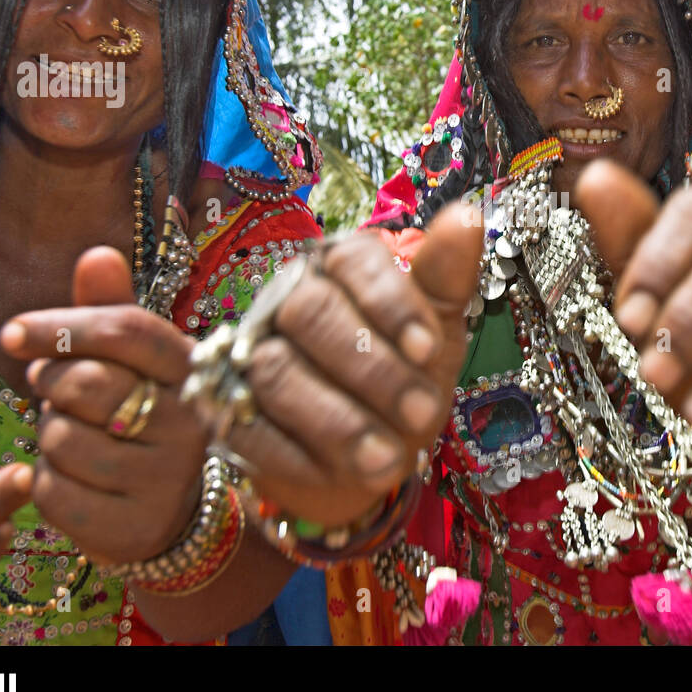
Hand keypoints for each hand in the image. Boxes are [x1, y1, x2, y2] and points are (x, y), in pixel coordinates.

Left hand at [0, 247, 205, 565]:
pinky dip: (48, 482)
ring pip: (62, 438)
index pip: (127, 330)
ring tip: (78, 438)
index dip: (63, 325)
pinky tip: (77, 479)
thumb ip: (111, 311)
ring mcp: (164, 479)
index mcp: (192, 371)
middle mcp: (189, 423)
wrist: (172, 514)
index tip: (13, 333)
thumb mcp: (136, 363)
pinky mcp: (131, 525)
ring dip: (50, 435)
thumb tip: (97, 253)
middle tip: (53, 391)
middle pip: (85, 383)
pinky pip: (53, 489)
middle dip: (49, 384)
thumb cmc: (143, 419)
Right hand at [223, 203, 482, 525]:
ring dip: (337, 421)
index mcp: (339, 268)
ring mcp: (248, 354)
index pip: (352, 261)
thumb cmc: (405, 380)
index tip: (427, 349)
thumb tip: (465, 215)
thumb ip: (448, 278)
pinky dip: (295, 456)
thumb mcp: (438, 333)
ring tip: (387, 459)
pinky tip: (338, 476)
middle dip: (372, 370)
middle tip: (422, 415)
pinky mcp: (226, 412)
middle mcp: (286, 300)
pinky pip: (247, 428)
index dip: (389, 303)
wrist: (369, 458)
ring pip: (276, 372)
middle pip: (310, 314)